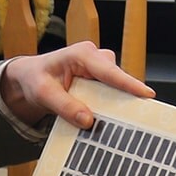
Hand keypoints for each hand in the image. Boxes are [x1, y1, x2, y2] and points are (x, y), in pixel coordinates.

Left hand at [0, 44, 152, 129]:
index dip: (128, 84)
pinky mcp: (100, 79)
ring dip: (117, 104)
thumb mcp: (43, 94)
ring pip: (117, 87)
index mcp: (81, 54)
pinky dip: (111, 106)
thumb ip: (64, 106)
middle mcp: (95, 57)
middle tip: (134, 119)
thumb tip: (87, 120)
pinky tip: (109, 118)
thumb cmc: (35, 79)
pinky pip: (111, 93)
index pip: (108, 71)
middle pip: (117, 80)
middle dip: (125, 98)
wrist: (30, 78)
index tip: (146, 94)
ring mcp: (100, 68)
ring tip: (118, 122)